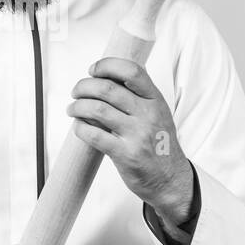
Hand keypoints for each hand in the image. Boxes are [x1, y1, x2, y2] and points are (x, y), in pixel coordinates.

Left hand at [68, 57, 196, 229]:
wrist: (171, 179)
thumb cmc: (160, 144)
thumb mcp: (158, 113)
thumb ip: (138, 95)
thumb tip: (110, 74)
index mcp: (155, 100)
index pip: (132, 71)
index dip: (107, 65)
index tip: (93, 70)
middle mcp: (148, 115)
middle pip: (107, 88)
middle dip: (84, 86)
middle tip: (76, 91)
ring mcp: (137, 135)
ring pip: (97, 109)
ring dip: (77, 106)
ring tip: (72, 108)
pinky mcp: (125, 155)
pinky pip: (94, 135)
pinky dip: (80, 128)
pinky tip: (79, 127)